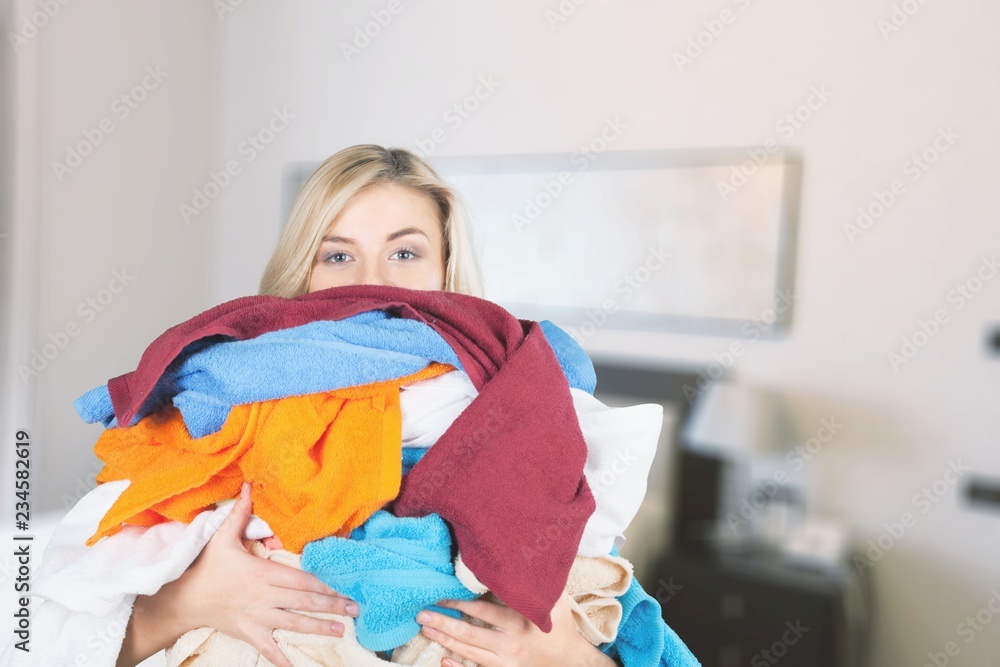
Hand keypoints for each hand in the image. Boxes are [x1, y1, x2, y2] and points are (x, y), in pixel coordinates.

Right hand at [166, 482, 358, 666]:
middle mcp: (264, 596)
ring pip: (293, 623)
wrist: (184, 599)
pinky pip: (269, 648)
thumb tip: (249, 486)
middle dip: (331, 606)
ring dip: (318, 628)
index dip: (324, 584)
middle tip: (354, 609)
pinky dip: (282, 659)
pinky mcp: (249, 633)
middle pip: (303, 602)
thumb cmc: (207, 568)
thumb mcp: (222, 538)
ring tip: (340, 630)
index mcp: (262, 573)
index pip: (300, 579)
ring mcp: (257, 617)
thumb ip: (240, 514)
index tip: (343, 587)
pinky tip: (297, 666)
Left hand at [415, 589, 614, 666]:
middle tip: (421, 613)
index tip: (441, 595)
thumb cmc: (560, 626)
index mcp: (521, 623)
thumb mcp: (556, 599)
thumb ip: (541, 579)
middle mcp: (510, 644)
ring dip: (445, 640)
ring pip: (469, 653)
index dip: (460, 603)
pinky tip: (442, 660)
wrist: (570, 661)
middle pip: (471, 634)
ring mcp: (505, 662)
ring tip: (426, 628)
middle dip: (444, 623)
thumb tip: (529, 551)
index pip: (484, 611)